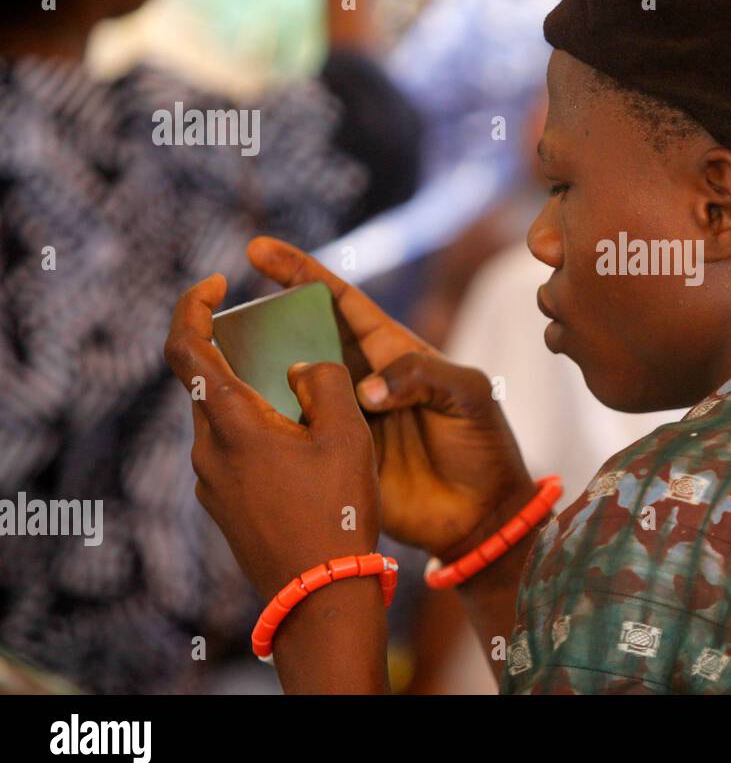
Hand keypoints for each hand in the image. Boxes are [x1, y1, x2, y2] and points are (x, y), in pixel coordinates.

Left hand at [163, 275, 380, 599]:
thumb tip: (303, 368)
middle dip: (239, 355)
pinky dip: (259, 434)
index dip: (192, 306)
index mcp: (232, 423)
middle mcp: (209, 450)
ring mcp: (212, 483)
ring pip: (223, 421)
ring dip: (254, 399)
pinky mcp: (225, 507)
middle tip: (282, 345)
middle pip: (206, 383)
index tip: (216, 283)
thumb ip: (326, 383)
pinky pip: (234, 453)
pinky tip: (305, 451)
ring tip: (306, 405)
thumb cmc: (336, 512)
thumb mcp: (347, 435)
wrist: (319, 594)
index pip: (186, 347)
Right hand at [244, 236, 535, 559]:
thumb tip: (365, 390)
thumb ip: (422, 376)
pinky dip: (265, 423)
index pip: (339, 300)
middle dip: (262, 320)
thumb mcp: (468, 395)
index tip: (257, 250)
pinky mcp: (335, 455)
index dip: (300, 272)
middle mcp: (361, 376)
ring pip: (289, 384)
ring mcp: (345, 415)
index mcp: (392, 350)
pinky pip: (293, 433)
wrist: (481, 512)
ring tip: (217, 363)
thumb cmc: (482, 443)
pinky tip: (235, 417)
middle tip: (220, 314)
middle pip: (302, 337)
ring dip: (255, 372)